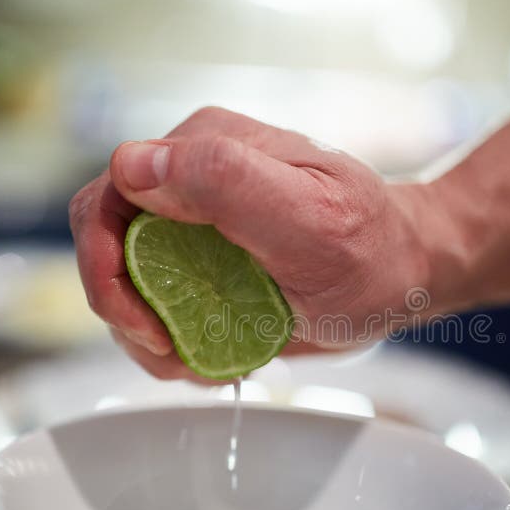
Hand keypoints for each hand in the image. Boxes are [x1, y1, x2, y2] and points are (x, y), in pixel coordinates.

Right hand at [69, 107, 431, 380]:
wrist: (401, 274)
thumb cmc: (371, 247)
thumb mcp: (311, 217)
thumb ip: (226, 181)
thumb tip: (132, 166)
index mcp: (207, 149)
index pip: (110, 197)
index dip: (108, 267)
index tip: (152, 326)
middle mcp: (191, 181)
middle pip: (108, 245)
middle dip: (127, 310)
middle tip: (175, 353)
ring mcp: (195, 224)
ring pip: (128, 282)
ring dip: (151, 336)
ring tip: (204, 359)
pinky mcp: (205, 262)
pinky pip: (160, 303)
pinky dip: (175, 342)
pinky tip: (215, 355)